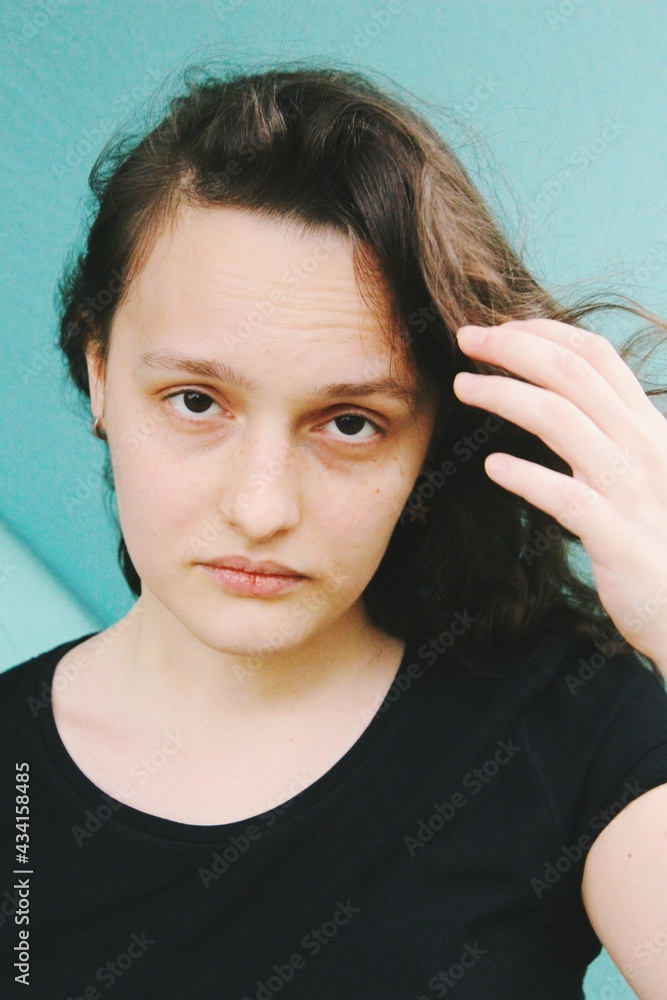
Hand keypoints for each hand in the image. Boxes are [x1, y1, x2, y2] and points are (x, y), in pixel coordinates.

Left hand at [452, 318, 666, 669]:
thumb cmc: (660, 539)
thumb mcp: (645, 474)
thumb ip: (611, 434)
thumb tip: (560, 401)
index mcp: (647, 427)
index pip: (596, 356)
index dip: (543, 332)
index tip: (498, 328)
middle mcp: (644, 447)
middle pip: (571, 375)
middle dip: (513, 348)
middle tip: (466, 338)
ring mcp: (633, 491)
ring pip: (561, 420)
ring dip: (505, 395)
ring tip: (463, 387)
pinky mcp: (619, 538)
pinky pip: (566, 496)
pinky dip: (525, 476)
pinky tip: (492, 467)